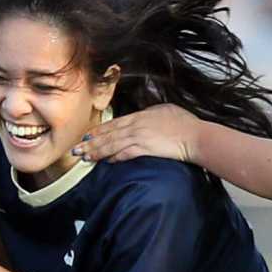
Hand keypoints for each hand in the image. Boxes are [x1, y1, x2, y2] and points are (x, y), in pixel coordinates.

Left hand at [71, 104, 199, 164]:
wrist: (194, 136)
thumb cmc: (184, 123)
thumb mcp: (165, 110)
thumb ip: (151, 112)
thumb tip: (145, 113)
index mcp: (140, 116)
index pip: (114, 123)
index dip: (99, 130)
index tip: (87, 135)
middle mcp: (135, 125)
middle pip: (108, 134)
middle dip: (91, 142)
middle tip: (77, 149)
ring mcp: (139, 137)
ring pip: (111, 144)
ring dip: (97, 151)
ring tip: (85, 157)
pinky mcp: (144, 149)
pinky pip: (124, 154)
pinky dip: (113, 157)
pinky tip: (105, 162)